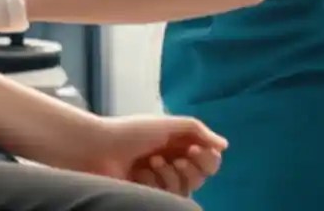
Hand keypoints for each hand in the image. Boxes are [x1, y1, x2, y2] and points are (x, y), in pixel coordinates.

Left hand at [69, 116, 226, 196]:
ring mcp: (160, 182)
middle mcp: (173, 163)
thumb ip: (197, 130)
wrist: (99, 148)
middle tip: (177, 160)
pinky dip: (155, 184)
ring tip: (152, 162)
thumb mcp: (167, 124)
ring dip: (171, 175)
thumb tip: (224, 146)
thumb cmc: (132, 132)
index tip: (196, 151)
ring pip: (186, 189)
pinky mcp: (149, 196)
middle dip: (192, 168)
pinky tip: (140, 174)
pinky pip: (168, 198)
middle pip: (201, 176)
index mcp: (178, 145)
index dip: (207, 158)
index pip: (209, 158)